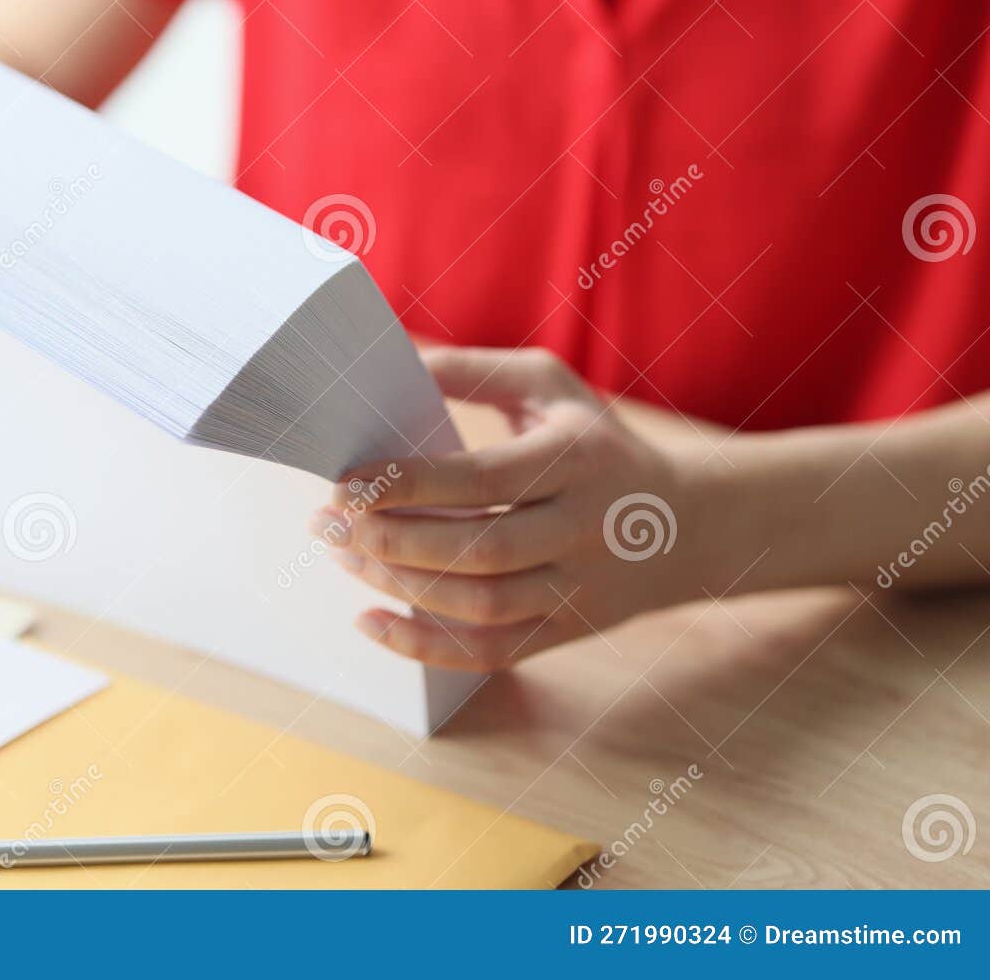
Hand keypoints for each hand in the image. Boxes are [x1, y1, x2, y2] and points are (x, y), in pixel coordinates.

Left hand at [315, 346, 727, 671]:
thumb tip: (401, 363)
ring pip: (481, 606)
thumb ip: (477, 371)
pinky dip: (425, 647)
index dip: (408, 485)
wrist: (688, 523)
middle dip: (390, 542)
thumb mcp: (553, 386)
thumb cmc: (599, 442)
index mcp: (576, 460)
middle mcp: (582, 529)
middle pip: (477, 549)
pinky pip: (491, 653)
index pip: (481, 479)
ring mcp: (578, 588)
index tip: (345, 483)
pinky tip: (370, 621)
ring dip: (399, 587)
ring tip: (343, 559)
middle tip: (327, 523)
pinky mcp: (568, 631)